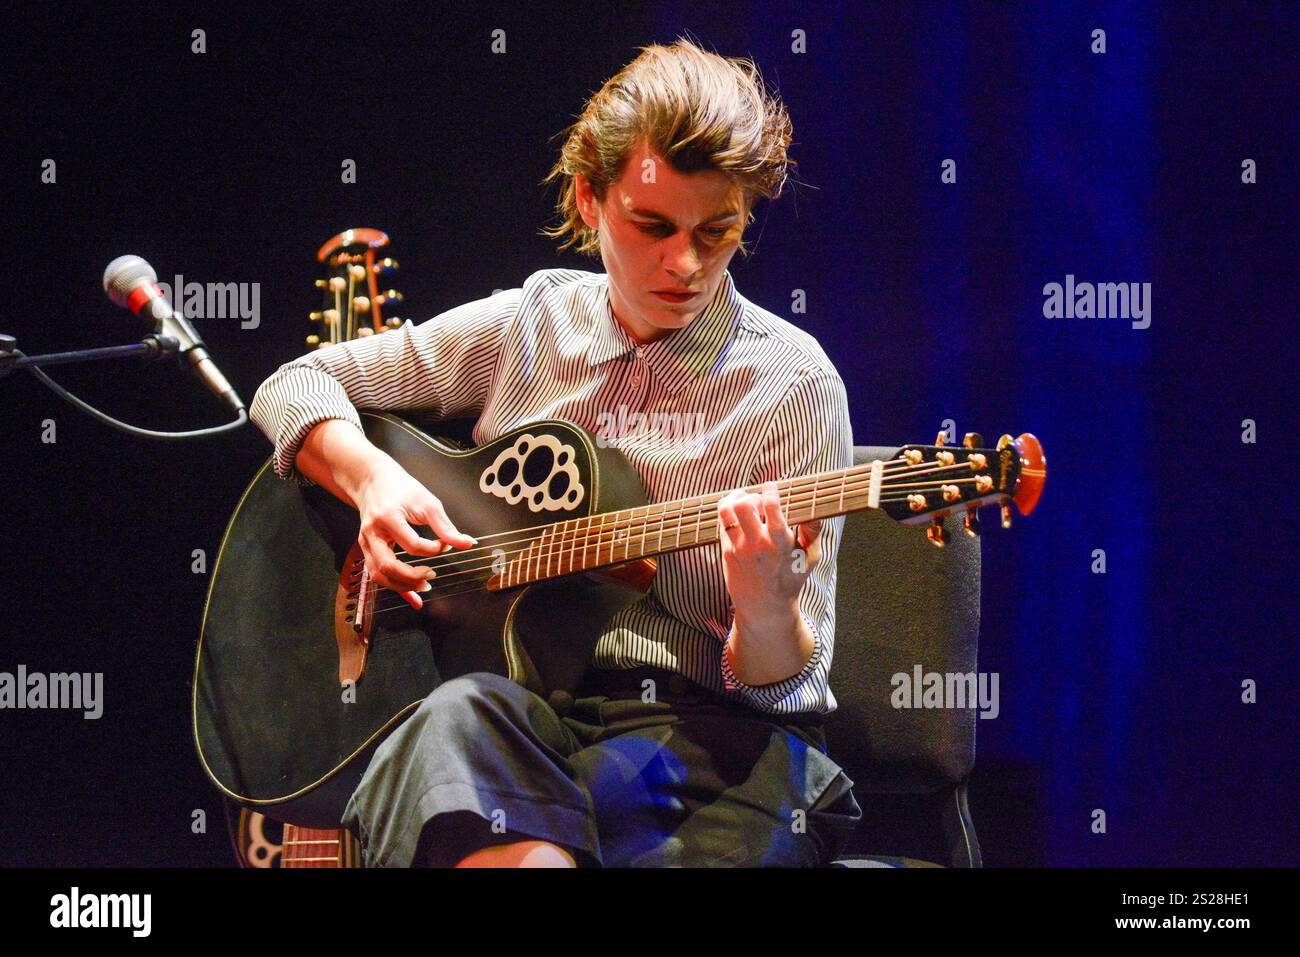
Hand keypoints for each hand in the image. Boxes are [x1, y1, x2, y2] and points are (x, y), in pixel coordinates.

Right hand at [354, 460, 476, 606]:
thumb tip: (467, 544)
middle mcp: (372, 533)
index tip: (443, 545)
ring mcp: (366, 543)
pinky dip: (396, 588)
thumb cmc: (400, 489)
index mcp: (387, 518)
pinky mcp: (368, 549)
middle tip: (432, 576)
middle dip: (411, 577)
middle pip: (387, 566)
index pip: (411, 544)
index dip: (432, 549)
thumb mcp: (427, 503)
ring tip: (424, 587)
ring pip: (379, 575)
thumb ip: (446, 527)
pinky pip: (378, 574)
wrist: (372, 480)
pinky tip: (413, 599)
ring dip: (402, 586)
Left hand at [717, 481, 821, 624]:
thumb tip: (815, 510)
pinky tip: (739, 515)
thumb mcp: (810, 558)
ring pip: (726, 510)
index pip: (771, 509)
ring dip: (734, 499)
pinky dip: (729, 512)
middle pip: (743, 505)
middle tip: (758, 501)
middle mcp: (757, 545)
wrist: (764, 607)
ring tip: (743, 500)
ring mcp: (738, 548)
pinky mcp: (726, 551)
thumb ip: (814, 532)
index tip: (772, 486)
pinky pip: (722, 522)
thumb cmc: (790, 580)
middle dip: (751, 496)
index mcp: (780, 544)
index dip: (770, 491)